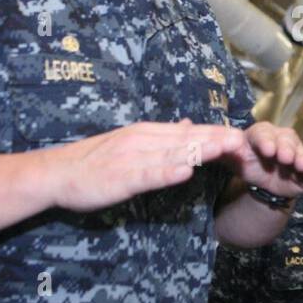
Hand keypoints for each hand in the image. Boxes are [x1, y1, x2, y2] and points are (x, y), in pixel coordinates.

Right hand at [43, 120, 246, 211]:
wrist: (57, 172)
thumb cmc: (95, 161)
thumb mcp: (131, 141)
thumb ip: (162, 135)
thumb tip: (188, 124)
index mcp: (147, 133)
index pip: (189, 132)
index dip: (216, 133)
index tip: (242, 135)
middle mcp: (143, 141)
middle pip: (187, 139)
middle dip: (217, 139)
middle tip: (245, 140)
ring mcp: (133, 159)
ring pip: (172, 154)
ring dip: (201, 151)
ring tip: (226, 149)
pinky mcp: (121, 178)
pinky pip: (148, 175)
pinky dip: (167, 173)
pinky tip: (186, 172)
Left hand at [224, 122, 302, 197]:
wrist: (261, 180)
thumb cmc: (246, 163)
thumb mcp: (231, 158)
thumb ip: (224, 151)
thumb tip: (212, 145)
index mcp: (261, 134)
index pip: (263, 133)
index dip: (266, 141)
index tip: (267, 149)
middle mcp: (282, 139)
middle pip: (286, 140)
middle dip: (286, 149)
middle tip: (285, 157)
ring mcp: (296, 153)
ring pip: (302, 152)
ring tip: (301, 165)